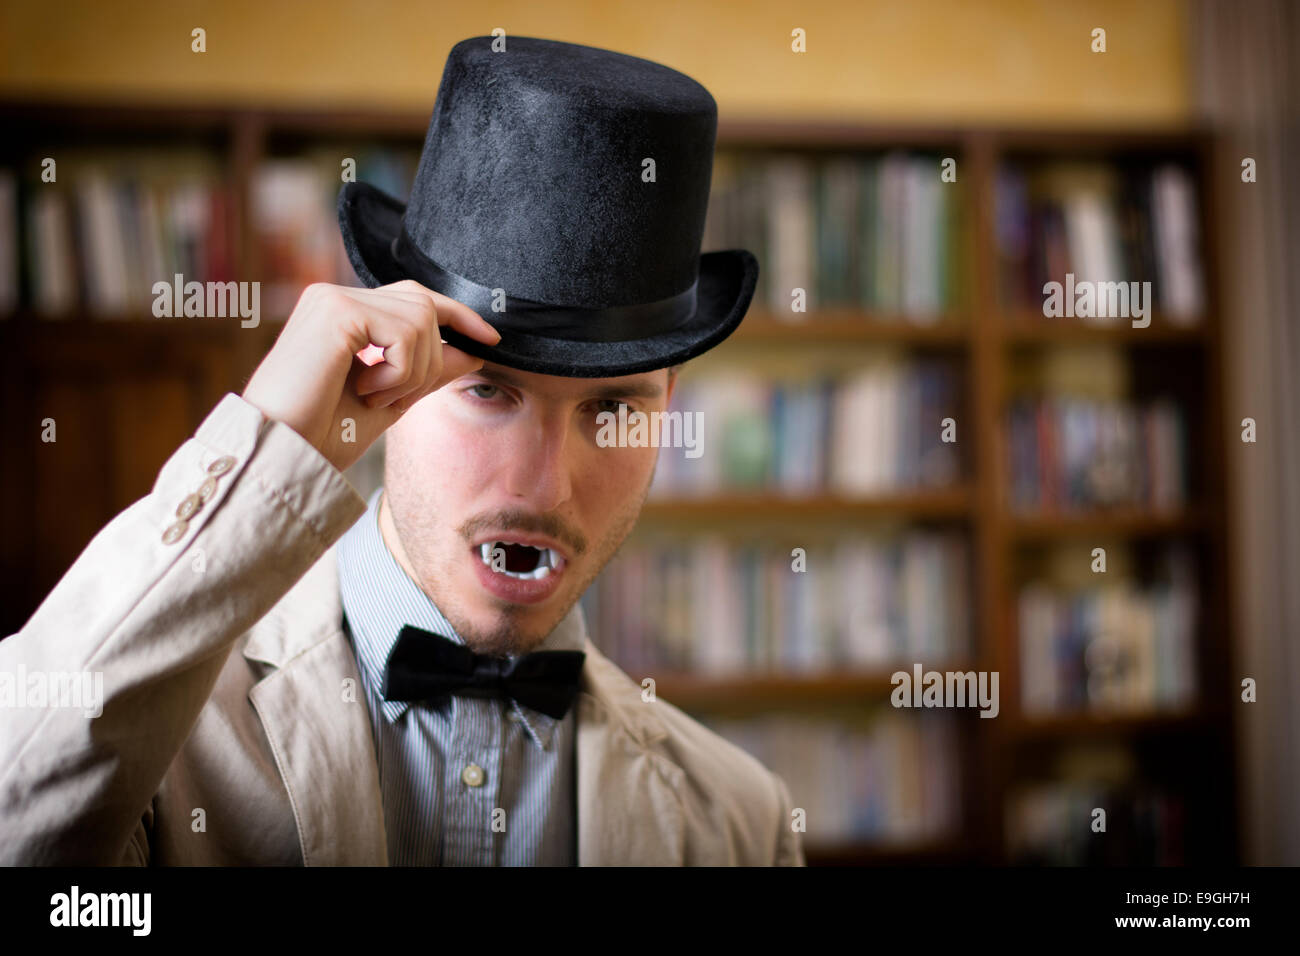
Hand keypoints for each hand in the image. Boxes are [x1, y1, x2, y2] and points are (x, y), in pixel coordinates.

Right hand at [243, 279, 500, 471]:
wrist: (281, 454)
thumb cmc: (321, 434)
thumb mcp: (389, 400)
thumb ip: (425, 371)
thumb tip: (472, 352)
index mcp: (341, 312)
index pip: (414, 297)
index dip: (457, 315)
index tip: (491, 339)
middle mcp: (334, 296)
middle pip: (424, 305)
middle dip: (432, 357)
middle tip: (398, 399)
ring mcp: (332, 298)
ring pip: (421, 320)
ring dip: (412, 372)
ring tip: (373, 397)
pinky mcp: (335, 310)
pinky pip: (405, 334)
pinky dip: (399, 372)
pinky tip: (365, 390)